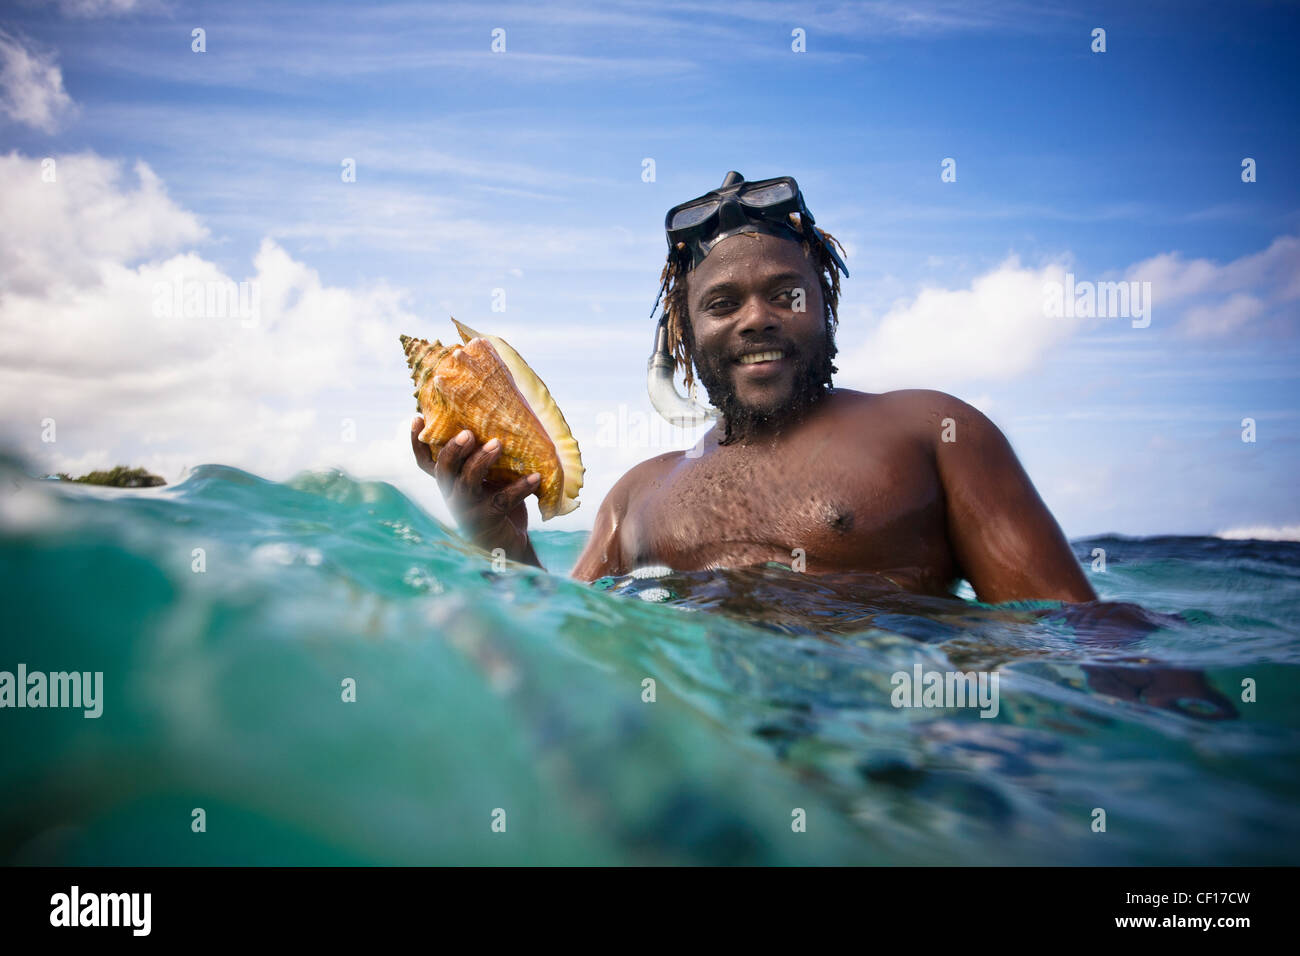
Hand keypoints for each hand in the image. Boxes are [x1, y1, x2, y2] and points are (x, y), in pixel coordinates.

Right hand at [411, 416, 540, 555]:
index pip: (426, 463)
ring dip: (482, 461)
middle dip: (453, 449)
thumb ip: (486, 459)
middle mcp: (453, 495)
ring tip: (498, 444)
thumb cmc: (498, 504)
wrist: (510, 545)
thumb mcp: (488, 479)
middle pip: (443, 469)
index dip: (417, 443)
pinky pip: (503, 500)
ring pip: (467, 482)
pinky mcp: (488, 521)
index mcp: (450, 482)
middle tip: (467, 433)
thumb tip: (501, 421)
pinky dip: (520, 487)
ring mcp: (468, 509)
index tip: (417, 418)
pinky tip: (535, 477)